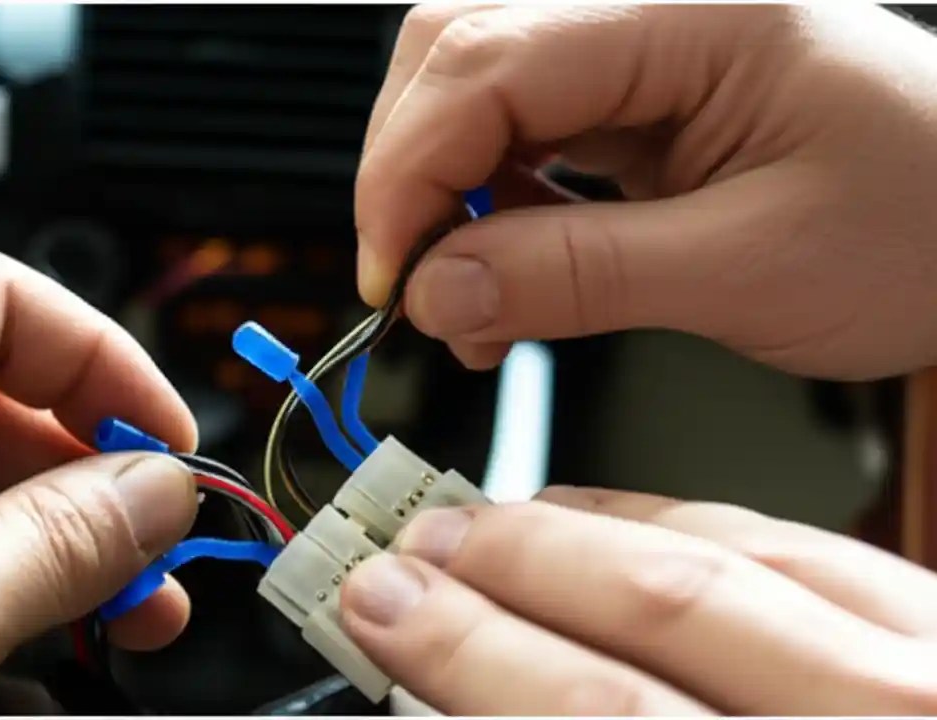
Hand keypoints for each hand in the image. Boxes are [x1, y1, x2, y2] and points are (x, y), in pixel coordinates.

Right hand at [340, 487, 936, 714]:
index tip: (386, 608)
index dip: (468, 649)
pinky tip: (608, 515)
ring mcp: (933, 674)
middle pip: (660, 609)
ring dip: (581, 526)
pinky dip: (678, 516)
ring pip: (727, 550)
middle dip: (506, 566)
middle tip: (410, 550)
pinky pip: (796, 534)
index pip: (599, 715)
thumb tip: (453, 700)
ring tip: (484, 520)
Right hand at [358, 4, 936, 378]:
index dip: (410, 171)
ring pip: (472, 94)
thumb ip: (578, 276)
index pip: (486, 61)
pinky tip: (503, 273)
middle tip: (410, 287)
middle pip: (455, 52)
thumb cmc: (927, 225)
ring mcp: (637, 53)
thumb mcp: (750, 270)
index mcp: (691, 11)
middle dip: (409, 172)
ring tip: (463, 300)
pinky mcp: (632, 101)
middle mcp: (650, 11)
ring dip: (441, 196)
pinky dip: (487, 211)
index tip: (389, 279)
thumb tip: (435, 293)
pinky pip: (519, 138)